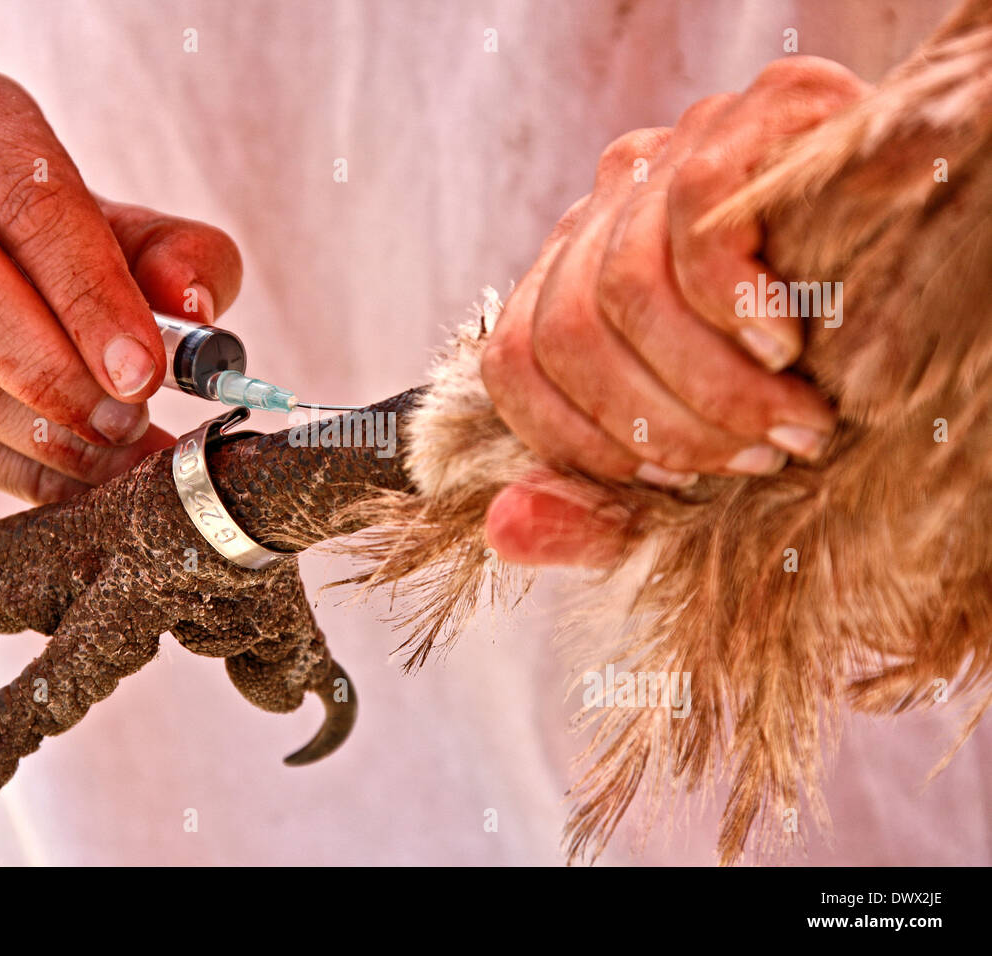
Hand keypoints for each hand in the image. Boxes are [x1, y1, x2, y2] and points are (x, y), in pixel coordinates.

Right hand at [0, 60, 241, 502]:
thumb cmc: (31, 253)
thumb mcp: (118, 236)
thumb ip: (177, 257)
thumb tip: (196, 306)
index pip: (30, 202)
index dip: (93, 296)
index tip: (147, 374)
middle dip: (62, 376)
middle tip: (129, 425)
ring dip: (44, 434)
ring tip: (113, 457)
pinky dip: (7, 466)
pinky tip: (62, 474)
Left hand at [482, 57, 868, 564]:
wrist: (945, 258)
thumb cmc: (815, 374)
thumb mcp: (705, 453)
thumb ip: (601, 504)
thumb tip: (504, 533)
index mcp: (578, 273)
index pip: (514, 362)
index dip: (578, 440)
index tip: (671, 480)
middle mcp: (609, 205)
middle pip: (567, 333)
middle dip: (662, 426)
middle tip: (754, 464)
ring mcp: (676, 151)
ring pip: (625, 288)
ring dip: (716, 387)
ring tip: (794, 422)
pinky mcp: (756, 116)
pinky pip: (699, 219)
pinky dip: (740, 307)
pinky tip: (791, 344)